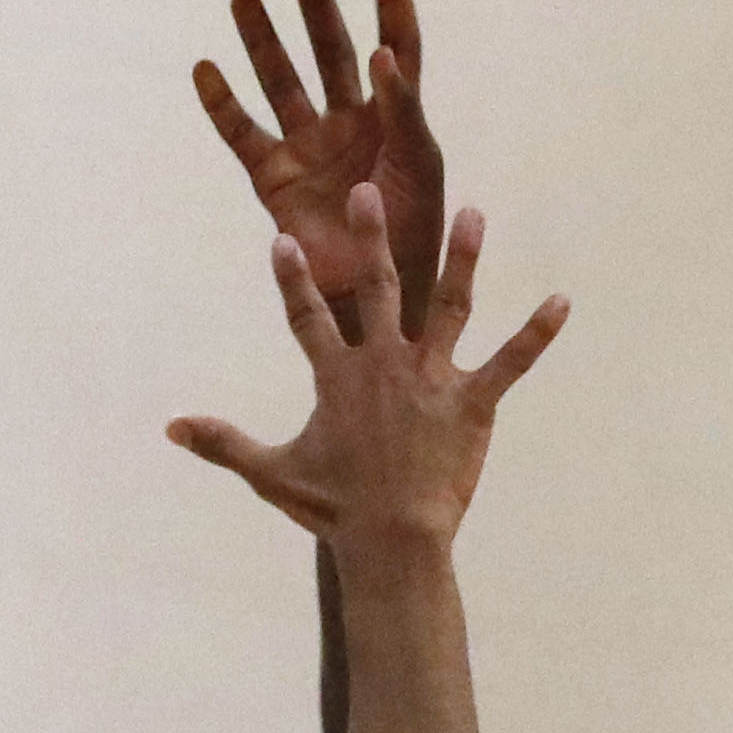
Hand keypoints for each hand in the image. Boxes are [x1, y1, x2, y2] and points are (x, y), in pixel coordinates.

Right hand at [169, 182, 565, 541]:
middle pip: (379, 287)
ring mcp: (432, 379)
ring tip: (473, 212)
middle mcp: (384, 363)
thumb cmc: (332, 509)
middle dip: (371, 237)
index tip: (283, 239)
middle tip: (368, 191)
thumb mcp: (271, 473)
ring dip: (464, 257)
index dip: (292, 278)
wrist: (392, 541)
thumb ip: (222, 442)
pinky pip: (510, 362)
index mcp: (336, 377)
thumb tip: (170, 427)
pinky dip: (537, 333)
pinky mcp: (473, 404)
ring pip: (450, 306)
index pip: (307, 316)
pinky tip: (563, 302)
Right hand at [192, 0, 443, 341]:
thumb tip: (380, 52)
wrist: (376, 295)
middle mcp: (349, 123)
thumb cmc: (413, 233)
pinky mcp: (274, 178)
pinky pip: (242, 133)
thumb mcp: (419, 163)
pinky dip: (222, 103)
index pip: (396, 48)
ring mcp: (309, 147)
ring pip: (282, 81)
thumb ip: (403, 108)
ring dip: (264, 42)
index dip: (392, 5)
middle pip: (331, 51)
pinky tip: (205, 70)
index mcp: (395, 117)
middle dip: (315, 8)